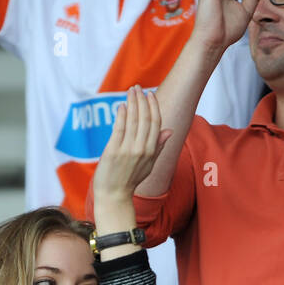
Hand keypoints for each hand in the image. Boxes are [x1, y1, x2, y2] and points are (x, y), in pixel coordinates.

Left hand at [92, 86, 170, 208]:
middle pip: (145, 118)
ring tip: (130, 91)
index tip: (150, 94)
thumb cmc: (130, 181)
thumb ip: (159, 147)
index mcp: (152, 151)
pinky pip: (119, 128)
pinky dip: (121, 115)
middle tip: (137, 87)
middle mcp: (141, 149)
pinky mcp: (113, 151)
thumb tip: (170, 131)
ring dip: (132, 102)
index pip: (156, 123)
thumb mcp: (149, 165)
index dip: (153, 107)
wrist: (114, 196)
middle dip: (142, 100)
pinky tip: (121, 106)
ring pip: (133, 120)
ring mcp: (127, 149)